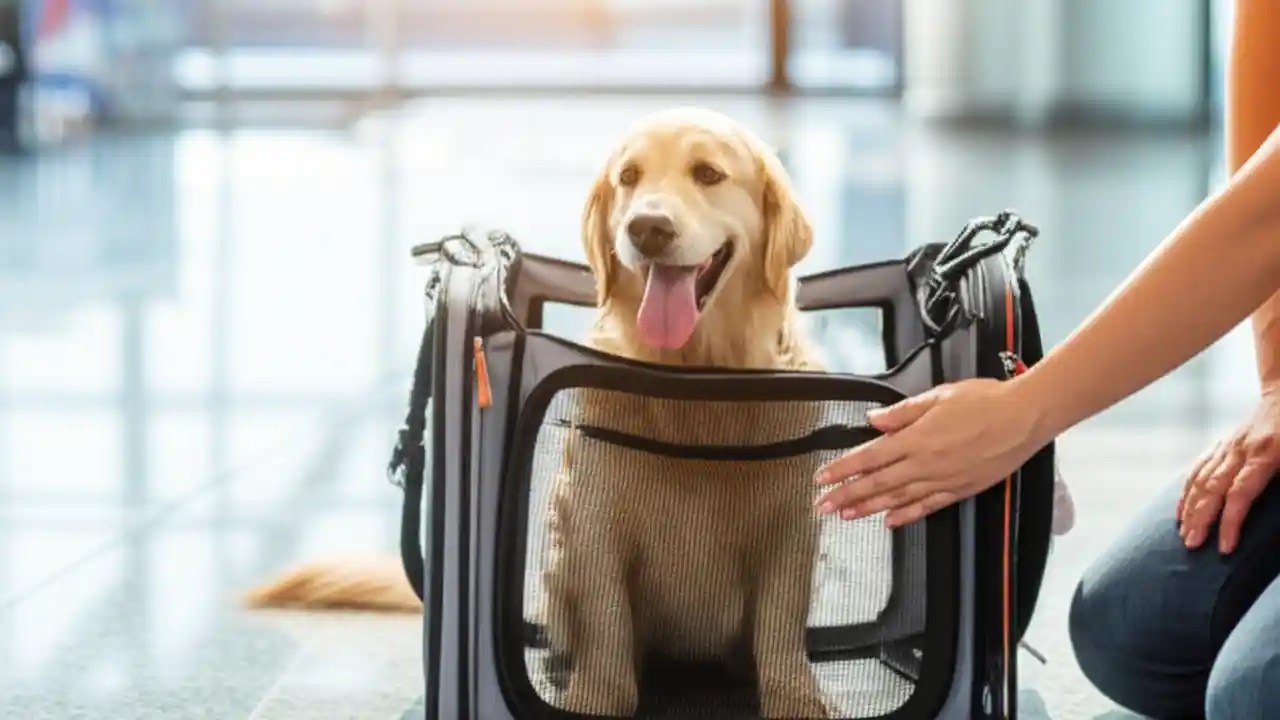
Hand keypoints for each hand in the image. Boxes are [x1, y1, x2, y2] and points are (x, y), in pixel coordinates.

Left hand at [814, 376, 1050, 527]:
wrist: (1024, 417)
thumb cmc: (985, 401)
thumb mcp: (938, 396)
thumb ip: (902, 412)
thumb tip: (874, 420)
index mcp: (916, 438)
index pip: (868, 458)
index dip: (841, 470)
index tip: (821, 479)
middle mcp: (925, 464)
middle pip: (876, 484)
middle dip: (845, 496)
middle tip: (822, 507)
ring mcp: (943, 480)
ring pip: (897, 499)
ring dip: (868, 508)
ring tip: (845, 516)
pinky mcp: (960, 490)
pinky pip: (927, 506)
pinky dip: (906, 515)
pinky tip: (890, 521)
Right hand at [1177, 390, 1279, 553]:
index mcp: (1266, 454)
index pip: (1240, 494)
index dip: (1230, 522)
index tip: (1225, 548)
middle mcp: (1240, 450)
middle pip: (1212, 489)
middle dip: (1200, 519)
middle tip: (1191, 546)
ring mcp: (1228, 445)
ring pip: (1200, 479)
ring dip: (1190, 508)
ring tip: (1183, 534)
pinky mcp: (1222, 444)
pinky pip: (1198, 468)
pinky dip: (1186, 491)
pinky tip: (1180, 510)